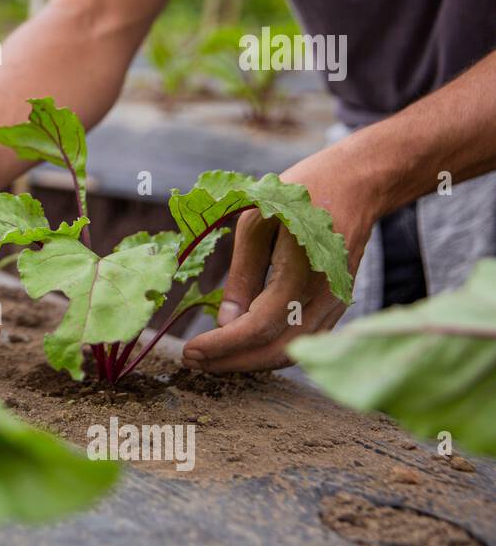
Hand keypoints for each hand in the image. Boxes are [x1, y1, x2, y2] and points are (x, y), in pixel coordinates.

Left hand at [181, 152, 375, 372]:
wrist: (356, 184)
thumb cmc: (300, 194)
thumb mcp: (256, 222)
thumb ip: (242, 275)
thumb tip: (224, 322)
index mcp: (301, 272)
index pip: (257, 327)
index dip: (222, 345)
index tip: (190, 351)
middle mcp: (324, 296)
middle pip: (275, 350)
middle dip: (230, 361)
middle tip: (191, 361)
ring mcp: (335, 304)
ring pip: (290, 351)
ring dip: (248, 361)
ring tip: (209, 358)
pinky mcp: (337, 306)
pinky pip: (302, 341)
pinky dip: (269, 350)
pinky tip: (240, 348)